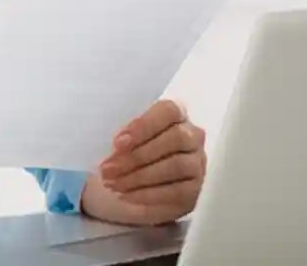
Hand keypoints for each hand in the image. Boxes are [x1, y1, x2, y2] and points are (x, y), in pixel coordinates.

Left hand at [81, 100, 206, 225]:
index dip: (144, 125)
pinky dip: (148, 194)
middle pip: (176, 138)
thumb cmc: (128, 153)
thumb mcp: (123, 140)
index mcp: (175, 114)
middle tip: (109, 168)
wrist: (134, 185)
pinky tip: (127, 196)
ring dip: (140, 176)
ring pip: (176, 165)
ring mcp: (197, 163)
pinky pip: (176, 191)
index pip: (168, 111)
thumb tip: (119, 147)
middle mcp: (192, 136)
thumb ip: (124, 137)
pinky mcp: (195, 190)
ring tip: (114, 183)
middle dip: (138, 155)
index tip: (118, 142)